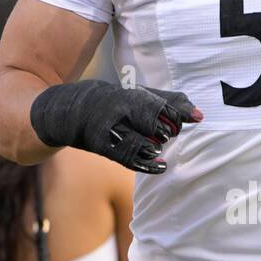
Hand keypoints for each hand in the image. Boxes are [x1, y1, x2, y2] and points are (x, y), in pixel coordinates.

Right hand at [30, 79, 202, 173]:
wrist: (61, 111)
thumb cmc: (106, 103)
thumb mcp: (132, 96)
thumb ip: (166, 103)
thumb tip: (199, 116)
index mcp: (125, 94)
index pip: (156, 103)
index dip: (176, 112)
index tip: (193, 118)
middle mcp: (116, 109)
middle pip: (147, 118)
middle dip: (164, 126)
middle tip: (171, 132)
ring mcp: (106, 128)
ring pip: (136, 140)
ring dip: (152, 145)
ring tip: (160, 147)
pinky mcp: (99, 146)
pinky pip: (125, 157)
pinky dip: (145, 163)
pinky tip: (161, 167)